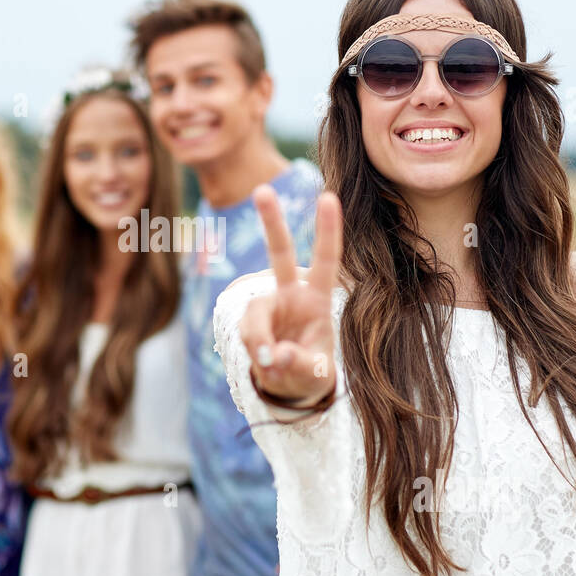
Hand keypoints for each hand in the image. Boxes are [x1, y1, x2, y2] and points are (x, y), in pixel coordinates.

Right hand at [240, 187, 342, 405]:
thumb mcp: (315, 375)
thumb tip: (276, 357)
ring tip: (271, 365)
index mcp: (318, 299)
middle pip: (280, 253)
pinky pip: (246, 333)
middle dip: (271, 222)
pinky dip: (255, 351)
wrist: (288, 385)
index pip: (326, 260)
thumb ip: (300, 365)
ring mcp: (267, 306)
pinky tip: (267, 366)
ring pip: (255, 312)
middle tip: (262, 190)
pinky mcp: (249, 321)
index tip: (328, 197)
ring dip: (259, 340)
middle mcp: (291, 295)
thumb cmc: (310, 374)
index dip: (327, 230)